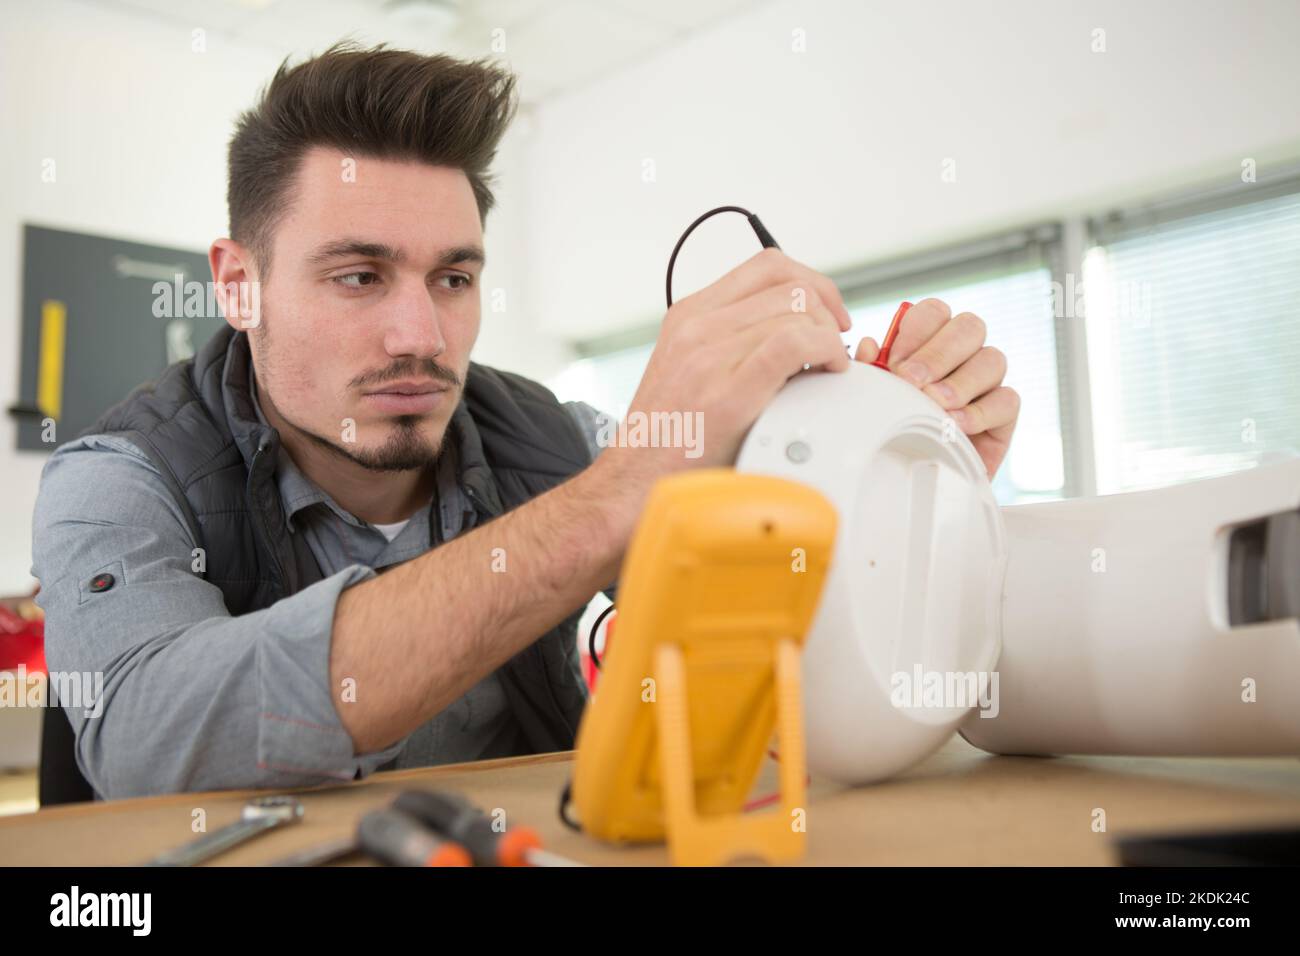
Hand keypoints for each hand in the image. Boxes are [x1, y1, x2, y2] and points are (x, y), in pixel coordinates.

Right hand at [606, 247, 851, 485]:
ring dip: (829, 335)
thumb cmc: (670, 436)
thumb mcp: (688, 368)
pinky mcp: (728, 393)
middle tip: (834, 343)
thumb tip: (790, 326)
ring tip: (829, 365)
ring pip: (797, 310)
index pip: (767, 265)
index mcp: (689, 315)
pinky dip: (825, 351)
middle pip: (789, 284)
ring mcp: (708, 357)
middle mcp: (696, 327)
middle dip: (828, 310)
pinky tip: (827, 371)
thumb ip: (730, 340)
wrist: (634, 481)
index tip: (827, 311)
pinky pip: (794, 343)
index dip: (812, 281)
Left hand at [853, 298, 1019, 479]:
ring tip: (935, 404)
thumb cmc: (898, 426)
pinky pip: (1006, 400)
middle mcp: (966, 354)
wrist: (917, 473)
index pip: (935, 312)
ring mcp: (988, 381)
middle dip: (938, 354)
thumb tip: (868, 346)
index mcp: (933, 340)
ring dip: (960, 382)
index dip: (916, 331)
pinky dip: (979, 412)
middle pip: (969, 327)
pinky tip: (956, 424)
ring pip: (993, 359)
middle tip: (912, 381)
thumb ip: (872, 370)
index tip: (894, 360)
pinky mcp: (1004, 413)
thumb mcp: (879, 397)